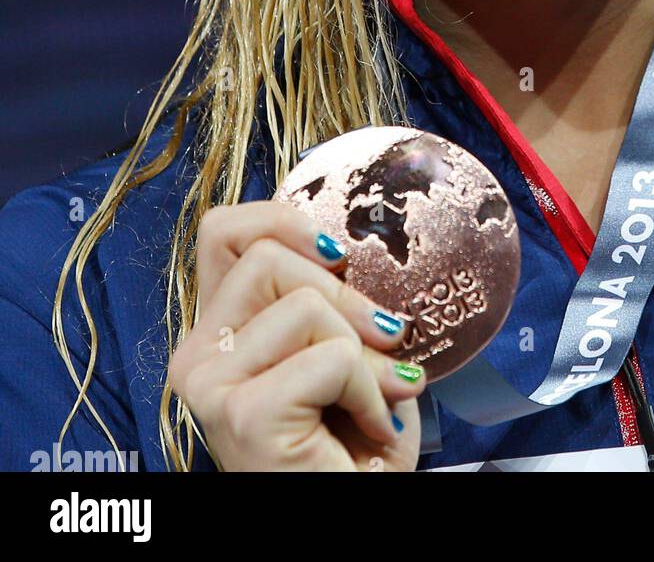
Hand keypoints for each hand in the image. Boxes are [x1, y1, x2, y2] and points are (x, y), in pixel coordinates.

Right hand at [168, 201, 427, 470]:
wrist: (359, 507)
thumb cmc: (354, 438)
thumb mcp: (341, 342)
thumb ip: (330, 292)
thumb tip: (355, 242)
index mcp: (216, 329)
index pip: (221, 230)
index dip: (283, 221)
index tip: (337, 255)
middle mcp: (196, 354)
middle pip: (268, 256)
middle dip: (345, 295)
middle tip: (381, 345)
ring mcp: (210, 385)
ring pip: (305, 304)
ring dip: (362, 352)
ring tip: (374, 397)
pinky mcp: (243, 414)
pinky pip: (331, 356)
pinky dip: (369, 387)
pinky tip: (371, 425)